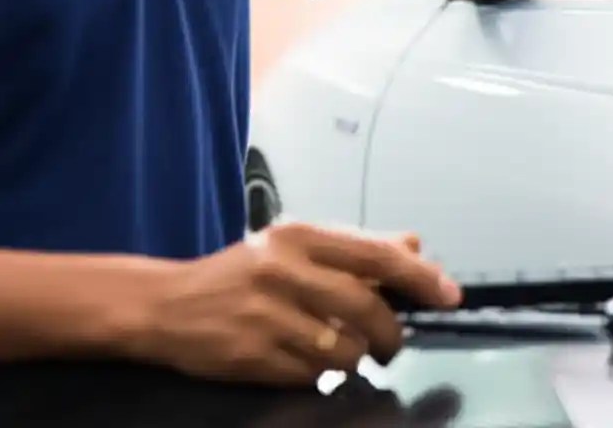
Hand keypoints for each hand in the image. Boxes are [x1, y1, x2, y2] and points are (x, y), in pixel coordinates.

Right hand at [130, 223, 459, 385]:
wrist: (163, 304)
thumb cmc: (242, 274)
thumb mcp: (295, 247)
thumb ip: (357, 248)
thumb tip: (415, 245)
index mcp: (300, 236)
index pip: (378, 257)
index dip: (421, 277)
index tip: (449, 296)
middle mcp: (282, 270)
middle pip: (368, 309)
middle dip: (391, 334)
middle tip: (392, 344)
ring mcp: (264, 315)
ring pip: (345, 349)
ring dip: (353, 357)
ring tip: (335, 347)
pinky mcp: (250, 356)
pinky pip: (312, 376)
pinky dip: (318, 374)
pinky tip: (300, 358)